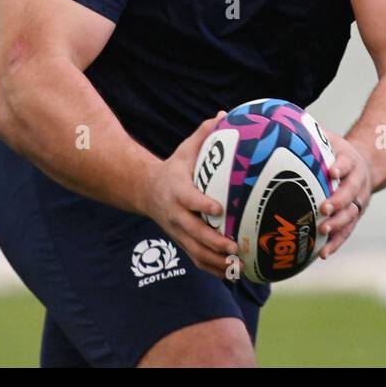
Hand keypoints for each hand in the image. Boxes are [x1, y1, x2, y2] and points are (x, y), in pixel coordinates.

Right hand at [141, 110, 239, 278]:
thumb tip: (223, 113)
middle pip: (192, 232)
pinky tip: (233, 273)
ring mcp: (178, 232)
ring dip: (216, 261)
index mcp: (177, 191)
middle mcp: (175, 215)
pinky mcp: (182, 242)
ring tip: (238, 264)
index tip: (218, 207)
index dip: (201, 204)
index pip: (188, 199)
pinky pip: (197, 260)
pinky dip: (213, 269)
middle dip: (213, 242)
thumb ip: (204, 134)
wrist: (147, 191)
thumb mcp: (185, 149)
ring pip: (195, 251)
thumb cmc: (175, 168)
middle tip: (234, 245)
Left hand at [317, 129, 373, 258]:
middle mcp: (357, 182)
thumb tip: (278, 122)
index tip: (331, 171)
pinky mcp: (355, 216)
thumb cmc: (337, 151)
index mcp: (350, 161)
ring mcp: (358, 201)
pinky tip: (323, 254)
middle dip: (338, 201)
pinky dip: (336, 243)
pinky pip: (347, 232)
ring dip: (337, 224)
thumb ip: (309, 133)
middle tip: (324, 208)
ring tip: (322, 231)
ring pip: (351, 215)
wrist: (366, 164)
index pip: (347, 163)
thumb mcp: (328, 138)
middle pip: (350, 192)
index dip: (340, 167)